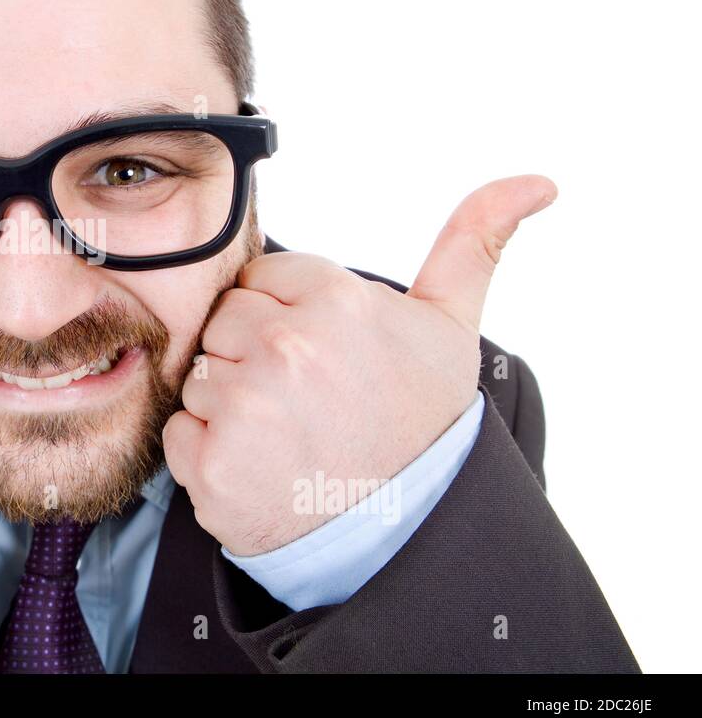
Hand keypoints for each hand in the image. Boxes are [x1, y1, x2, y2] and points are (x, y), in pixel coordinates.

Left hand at [163, 175, 556, 556]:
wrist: (401, 536)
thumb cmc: (418, 426)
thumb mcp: (450, 331)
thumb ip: (472, 246)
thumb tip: (536, 181)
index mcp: (336, 302)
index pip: (261, 277)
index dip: (285, 316)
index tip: (319, 357)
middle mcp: (287, 347)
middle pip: (225, 321)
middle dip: (254, 354)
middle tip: (305, 400)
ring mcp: (245, 406)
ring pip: (201, 374)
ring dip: (230, 403)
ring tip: (287, 435)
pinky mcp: (211, 464)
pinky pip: (181, 431)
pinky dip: (208, 452)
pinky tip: (259, 467)